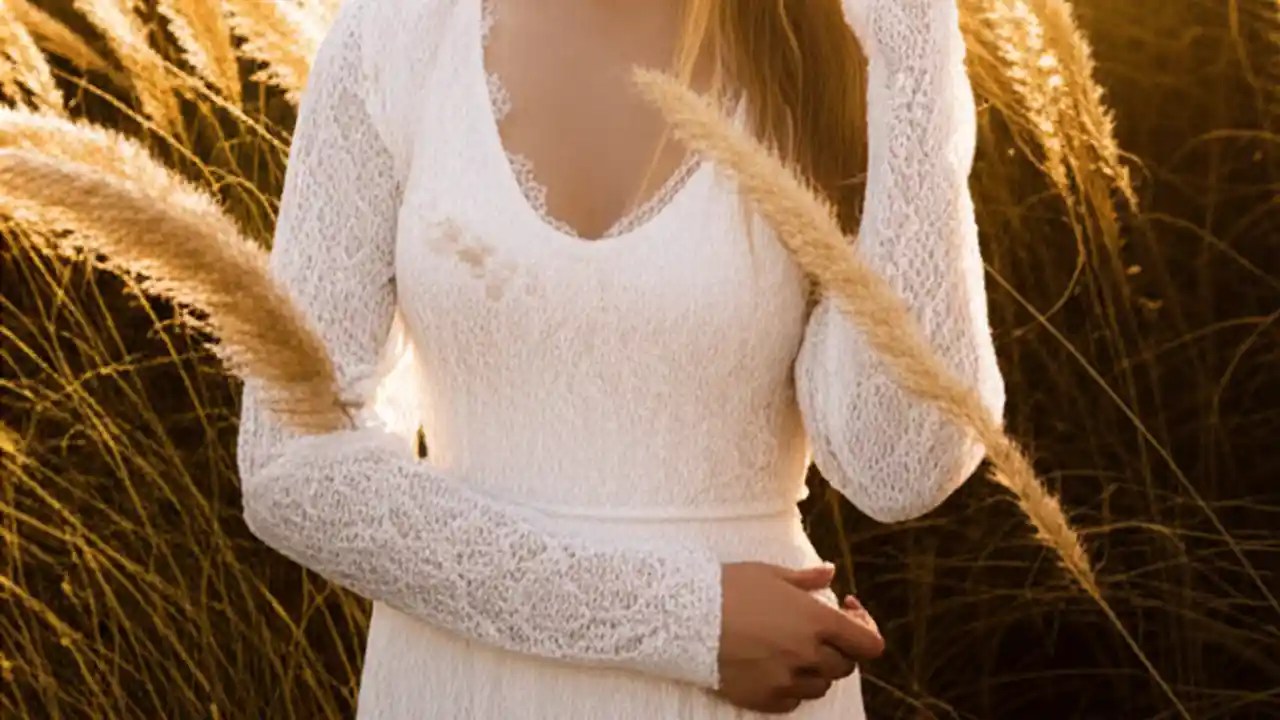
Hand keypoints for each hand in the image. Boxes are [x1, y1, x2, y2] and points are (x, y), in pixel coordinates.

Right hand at [713, 562, 884, 713]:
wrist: (685, 616)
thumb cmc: (729, 587)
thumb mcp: (771, 573)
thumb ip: (807, 578)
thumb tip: (830, 572)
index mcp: (816, 621)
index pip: (869, 643)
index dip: (865, 629)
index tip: (848, 614)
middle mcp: (808, 654)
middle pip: (846, 666)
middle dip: (839, 648)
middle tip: (819, 631)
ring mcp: (787, 680)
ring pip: (821, 686)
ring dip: (817, 670)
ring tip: (796, 650)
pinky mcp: (765, 698)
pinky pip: (794, 700)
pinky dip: (793, 687)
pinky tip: (777, 667)